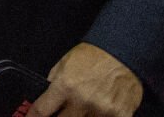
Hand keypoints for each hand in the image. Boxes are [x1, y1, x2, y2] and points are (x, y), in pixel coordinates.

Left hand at [29, 44, 143, 116]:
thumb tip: (45, 100)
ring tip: (83, 107)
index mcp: (65, 86)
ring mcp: (102, 110)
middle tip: (60, 112)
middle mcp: (82, 100)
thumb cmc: (91, 57)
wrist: (122, 53)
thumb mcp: (63, 64)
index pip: (42, 110)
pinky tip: (99, 112)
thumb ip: (53, 83)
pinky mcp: (121, 115)